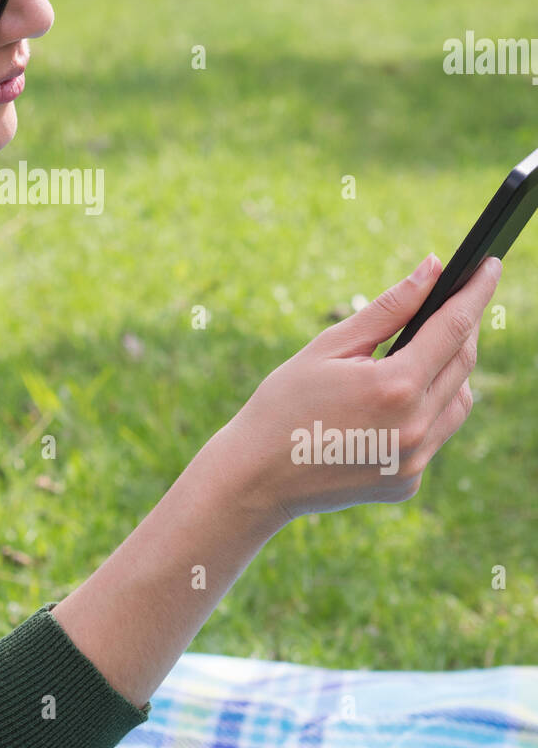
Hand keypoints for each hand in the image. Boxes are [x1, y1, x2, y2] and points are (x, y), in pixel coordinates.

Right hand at [213, 252, 501, 527]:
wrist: (257, 477)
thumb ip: (388, 308)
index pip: (455, 326)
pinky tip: (394, 403)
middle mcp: (415, 427)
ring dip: (450, 371)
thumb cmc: (284, 403)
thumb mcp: (330, 347)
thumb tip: (432, 269)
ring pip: (460, 402)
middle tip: (452, 303)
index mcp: (395, 386)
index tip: (491, 265)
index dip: (477, 291)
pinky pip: (436, 435)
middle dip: (463, 327)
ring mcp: (415, 460)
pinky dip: (426, 410)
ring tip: (419, 354)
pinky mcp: (409, 482)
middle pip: (464, 362)